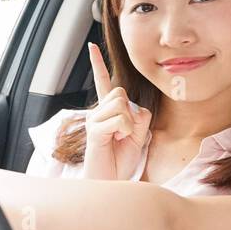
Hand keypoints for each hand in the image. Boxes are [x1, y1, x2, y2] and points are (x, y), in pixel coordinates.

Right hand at [82, 41, 152, 180]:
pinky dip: (124, 130)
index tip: (91, 47)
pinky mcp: (94, 130)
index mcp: (107, 112)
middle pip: (120, 93)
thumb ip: (140, 117)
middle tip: (125, 133)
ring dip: (129, 124)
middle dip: (131, 112)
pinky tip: (116, 140)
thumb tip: (133, 108)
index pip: (103, 83)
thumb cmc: (121, 160)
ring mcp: (94, 120)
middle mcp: (97, 113)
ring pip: (121, 104)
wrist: (109, 182)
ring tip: (120, 138)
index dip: (97, 65)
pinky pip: (119, 119)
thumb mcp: (138, 136)